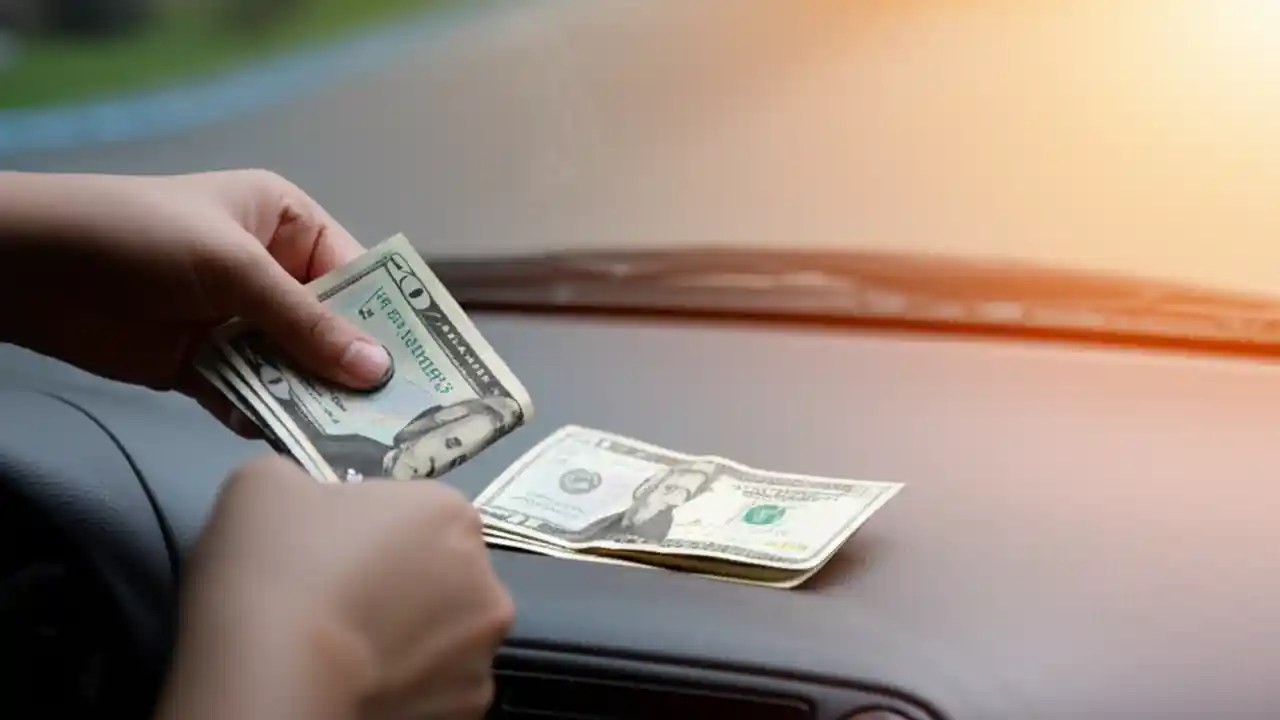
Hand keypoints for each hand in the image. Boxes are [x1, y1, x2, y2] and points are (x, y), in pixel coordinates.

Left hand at [0, 169, 391, 431]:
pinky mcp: (201, 365)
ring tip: (360, 438)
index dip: (391, 318)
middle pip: (330, 328)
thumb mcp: (234, 268)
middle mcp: (268, 273)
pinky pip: (251, 394)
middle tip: (404, 414)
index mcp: (285, 225)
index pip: (357, 275)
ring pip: (294, 367)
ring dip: (317, 399)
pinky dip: (269, 417)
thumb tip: (375, 369)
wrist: (31, 268)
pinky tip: (296, 443)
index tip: (428, 364)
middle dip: (356, 367)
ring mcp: (234, 321)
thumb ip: (304, 324)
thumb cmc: (138, 235)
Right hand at [156, 455, 513, 719]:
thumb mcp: (265, 486)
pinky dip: (409, 692)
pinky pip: (438, 693)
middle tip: (342, 607)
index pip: (424, 517)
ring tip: (351, 654)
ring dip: (412, 644)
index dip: (378, 536)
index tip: (337, 557)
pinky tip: (363, 687)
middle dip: (406, 590)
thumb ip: (303, 483)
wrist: (270, 671)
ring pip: (446, 640)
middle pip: (446, 578)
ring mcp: (480, 652)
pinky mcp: (468, 712)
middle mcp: (486, 581)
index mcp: (450, 513)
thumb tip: (306, 505)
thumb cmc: (276, 566)